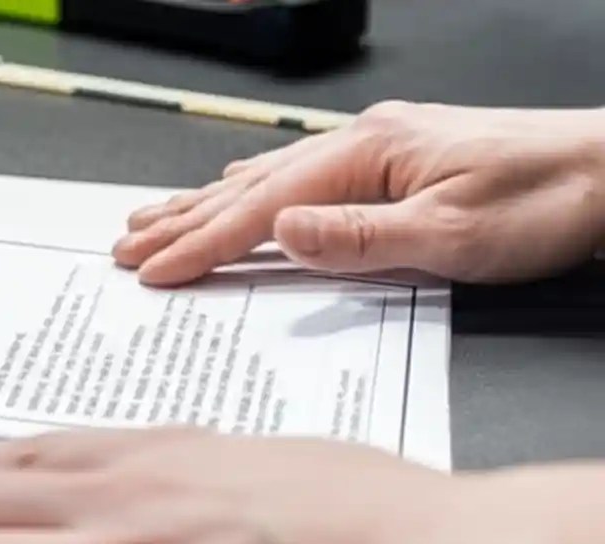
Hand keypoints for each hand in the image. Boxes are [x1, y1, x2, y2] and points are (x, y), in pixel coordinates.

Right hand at [114, 102, 604, 285]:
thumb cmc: (548, 200)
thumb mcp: (454, 236)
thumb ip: (360, 238)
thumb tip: (282, 233)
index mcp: (367, 156)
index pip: (262, 208)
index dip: (201, 242)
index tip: (153, 268)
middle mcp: (362, 142)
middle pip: (249, 186)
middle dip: (182, 218)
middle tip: (126, 243)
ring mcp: (375, 148)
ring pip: (268, 177)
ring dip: (206, 201)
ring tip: (156, 216)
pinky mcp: (392, 160)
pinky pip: (299, 173)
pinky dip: (254, 188)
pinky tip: (237, 187)